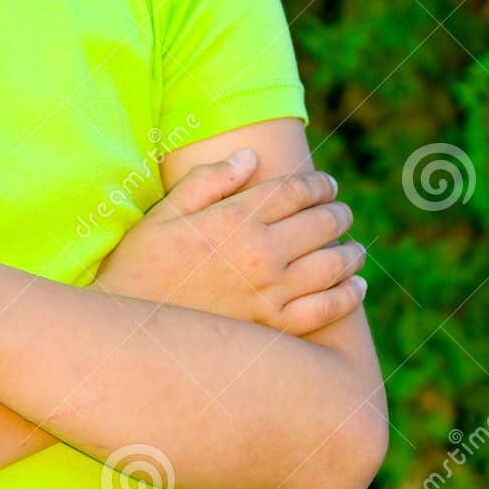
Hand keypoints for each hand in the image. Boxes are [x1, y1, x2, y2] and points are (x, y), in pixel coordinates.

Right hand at [90, 149, 365, 335]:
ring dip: (352, 252)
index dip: (319, 184)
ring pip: (333, 265)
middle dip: (339, 213)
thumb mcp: (165, 213)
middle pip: (322, 223)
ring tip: (356, 249)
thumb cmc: (140, 267)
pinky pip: (326, 309)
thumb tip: (251, 156)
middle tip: (343, 213)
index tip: (327, 184)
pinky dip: (349, 296)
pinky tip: (356, 287)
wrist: (131, 331)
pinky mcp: (273, 327)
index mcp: (236, 218)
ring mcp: (271, 292)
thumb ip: (209, 180)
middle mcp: (262, 253)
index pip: (296, 191)